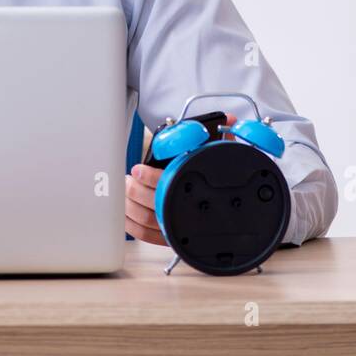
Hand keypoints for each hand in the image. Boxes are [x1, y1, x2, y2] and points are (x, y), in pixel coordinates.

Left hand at [126, 114, 236, 245]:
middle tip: (129, 178)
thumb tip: (230, 118)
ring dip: (129, 204)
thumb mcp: (221, 157)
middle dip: (134, 190)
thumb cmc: (218, 180)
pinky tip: (124, 210)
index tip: (138, 169)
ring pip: (146, 220)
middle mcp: (186, 212)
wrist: (229, 211)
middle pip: (153, 206)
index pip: (171, 185)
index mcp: (196, 189)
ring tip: (126, 189)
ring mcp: (176, 227)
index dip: (151, 177)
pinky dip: (130, 223)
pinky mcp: (169, 236)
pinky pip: (145, 234)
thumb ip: (220, 139)